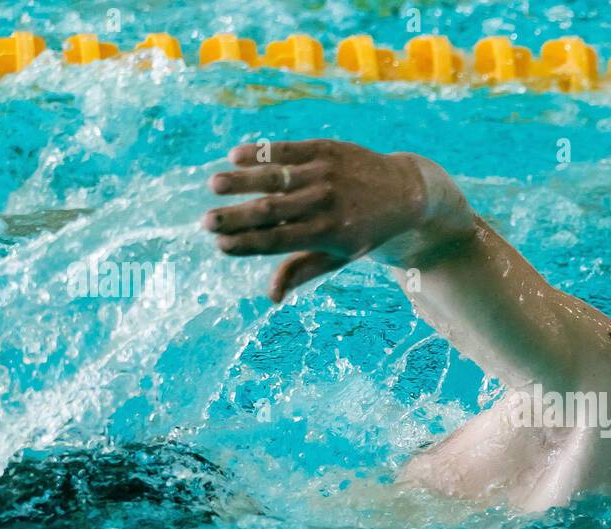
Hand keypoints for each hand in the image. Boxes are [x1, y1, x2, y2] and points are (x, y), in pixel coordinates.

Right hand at [203, 140, 430, 301]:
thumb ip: (302, 271)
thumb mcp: (339, 256)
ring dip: (243, 181)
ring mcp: (327, 174)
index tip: (219, 245)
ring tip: (214, 185)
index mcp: (328, 235)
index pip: (279, 241)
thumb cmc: (363, 230)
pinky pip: (290, 150)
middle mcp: (327, 204)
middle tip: (206, 222)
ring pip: (278, 178)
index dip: (247, 244)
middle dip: (237, 217)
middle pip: (273, 211)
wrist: (404, 193)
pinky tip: (234, 156)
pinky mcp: (327, 150)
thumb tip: (271, 297)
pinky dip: (262, 152)